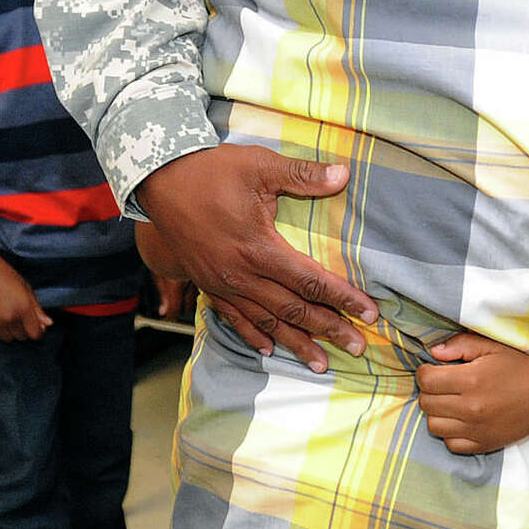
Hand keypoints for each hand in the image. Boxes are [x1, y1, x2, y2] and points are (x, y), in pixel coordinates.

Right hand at [0, 251, 51, 341]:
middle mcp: (10, 318)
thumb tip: (49, 323)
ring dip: (11, 331)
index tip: (36, 325)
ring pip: (8, 338)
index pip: (35, 334)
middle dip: (24, 329)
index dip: (38, 331)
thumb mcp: (26, 289)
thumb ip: (37, 309)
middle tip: (21, 317)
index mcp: (23, 309)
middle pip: (22, 337)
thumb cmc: (5, 275)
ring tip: (8, 315)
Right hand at [136, 144, 376, 367]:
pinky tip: (270, 350)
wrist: (159, 180)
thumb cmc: (211, 170)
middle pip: (294, 309)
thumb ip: (302, 175)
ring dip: (296, 343)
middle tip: (358, 347)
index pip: (311, 281)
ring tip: (321, 364)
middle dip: (329, 329)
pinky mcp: (207, 283)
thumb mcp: (259, 165)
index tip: (370, 314)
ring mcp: (222, 283)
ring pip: (266, 321)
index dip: (343, 299)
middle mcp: (241, 274)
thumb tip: (344, 174)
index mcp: (258, 247)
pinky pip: (233, 318)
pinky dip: (254, 335)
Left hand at [417, 332, 528, 454]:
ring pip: (433, 426)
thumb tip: (433, 352)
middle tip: (443, 384)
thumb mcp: (491, 347)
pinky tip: (460, 419)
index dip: (425, 372)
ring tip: (450, 402)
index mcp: (472, 380)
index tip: (434, 369)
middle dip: (429, 391)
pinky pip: (450, 443)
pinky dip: (450, 432)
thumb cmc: (518, 368)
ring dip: (436, 413)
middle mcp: (471, 407)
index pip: (426, 380)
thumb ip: (460, 345)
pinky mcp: (483, 445)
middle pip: (426, 403)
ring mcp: (476, 429)